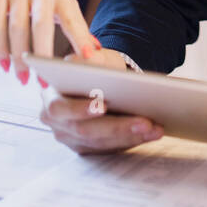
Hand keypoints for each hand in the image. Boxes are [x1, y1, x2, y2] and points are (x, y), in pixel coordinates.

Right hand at [0, 0, 94, 84]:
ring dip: (18, 57)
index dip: (81, 38)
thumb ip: (77, 25)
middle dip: (42, 56)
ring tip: (22, 78)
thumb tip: (96, 50)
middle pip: (40, 26)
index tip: (89, 59)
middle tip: (43, 83)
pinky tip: (3, 63)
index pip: (73, 18)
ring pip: (16, 28)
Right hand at [40, 45, 158, 152]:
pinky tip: (152, 133)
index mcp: (50, 98)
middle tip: (145, 122)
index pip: (60, 108)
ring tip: (156, 128)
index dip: (80, 109)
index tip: (103, 106)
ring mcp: (71, 138)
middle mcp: (57, 123)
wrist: (99, 80)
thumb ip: (89, 58)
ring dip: (131, 136)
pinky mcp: (88, 148)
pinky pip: (111, 148)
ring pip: (102, 143)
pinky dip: (132, 140)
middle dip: (118, 126)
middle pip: (86, 131)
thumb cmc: (94, 68)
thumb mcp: (92, 57)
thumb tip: (91, 60)